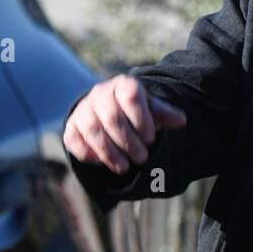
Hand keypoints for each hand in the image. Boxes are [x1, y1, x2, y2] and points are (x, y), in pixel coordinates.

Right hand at [63, 74, 186, 173]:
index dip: (142, 120)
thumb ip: (164, 114)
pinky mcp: (71, 127)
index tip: (151, 138)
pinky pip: (74, 141)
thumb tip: (181, 120)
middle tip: (142, 157)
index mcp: (123, 84)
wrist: (108, 110)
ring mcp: (83, 109)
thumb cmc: (135, 110)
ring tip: (125, 167)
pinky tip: (103, 163)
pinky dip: (88, 153)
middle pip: (112, 117)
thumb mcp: (151, 108)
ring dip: (109, 152)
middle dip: (128, 141)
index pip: (131, 98)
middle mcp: (100, 93)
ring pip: (93, 130)